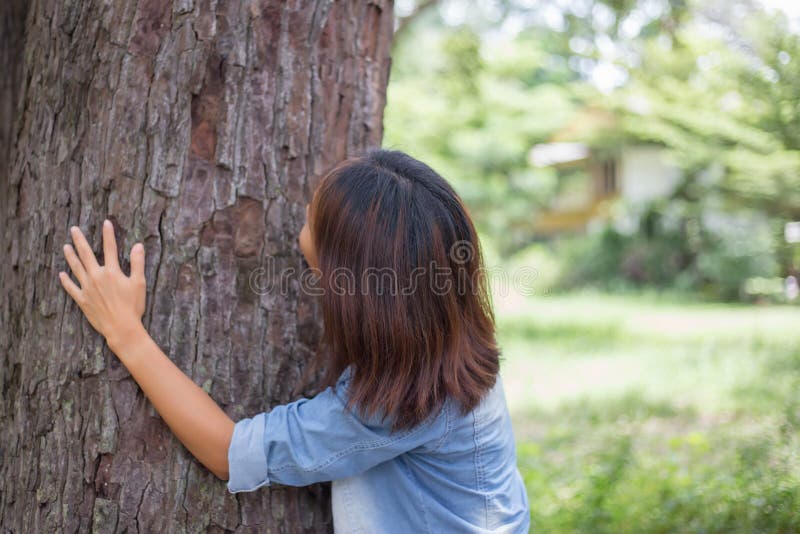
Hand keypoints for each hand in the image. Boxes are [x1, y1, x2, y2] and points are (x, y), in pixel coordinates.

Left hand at [59, 220, 146, 346]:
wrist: (121, 327)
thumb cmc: (133, 306)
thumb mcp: (139, 283)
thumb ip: (138, 263)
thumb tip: (138, 246)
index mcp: (112, 272)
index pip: (110, 248)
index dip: (108, 235)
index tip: (106, 222)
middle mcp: (97, 277)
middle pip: (86, 255)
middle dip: (79, 240)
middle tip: (73, 229)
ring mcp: (87, 288)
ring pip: (76, 268)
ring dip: (70, 256)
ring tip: (66, 247)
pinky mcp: (82, 300)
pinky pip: (71, 288)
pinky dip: (66, 281)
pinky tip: (62, 274)